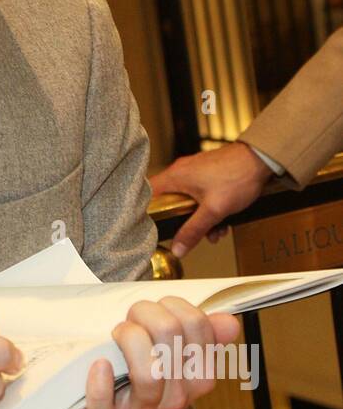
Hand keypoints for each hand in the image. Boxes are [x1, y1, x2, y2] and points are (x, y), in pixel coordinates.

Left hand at [73, 296, 240, 408]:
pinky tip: (100, 365)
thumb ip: (204, 335)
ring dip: (127, 339)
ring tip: (117, 334)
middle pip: (169, 337)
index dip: (171, 305)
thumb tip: (231, 321)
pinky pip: (105, 404)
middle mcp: (177, 397)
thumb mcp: (176, 353)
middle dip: (144, 313)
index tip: (157, 309)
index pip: (197, 325)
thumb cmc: (144, 373)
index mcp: (199, 377)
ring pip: (148, 372)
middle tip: (131, 318)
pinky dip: (100, 383)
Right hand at [148, 142, 274, 257]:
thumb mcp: (213, 210)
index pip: (148, 194)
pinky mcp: (208, 174)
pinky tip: (223, 220)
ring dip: (201, 219)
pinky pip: (201, 196)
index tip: (152, 225)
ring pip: (189, 201)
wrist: (262, 160)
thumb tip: (178, 248)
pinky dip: (210, 209)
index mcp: (176, 176)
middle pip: (170, 201)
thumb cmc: (237, 176)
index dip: (147, 211)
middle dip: (183, 221)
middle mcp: (182, 171)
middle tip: (190, 233)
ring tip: (216, 230)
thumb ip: (193, 231)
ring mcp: (196, 171)